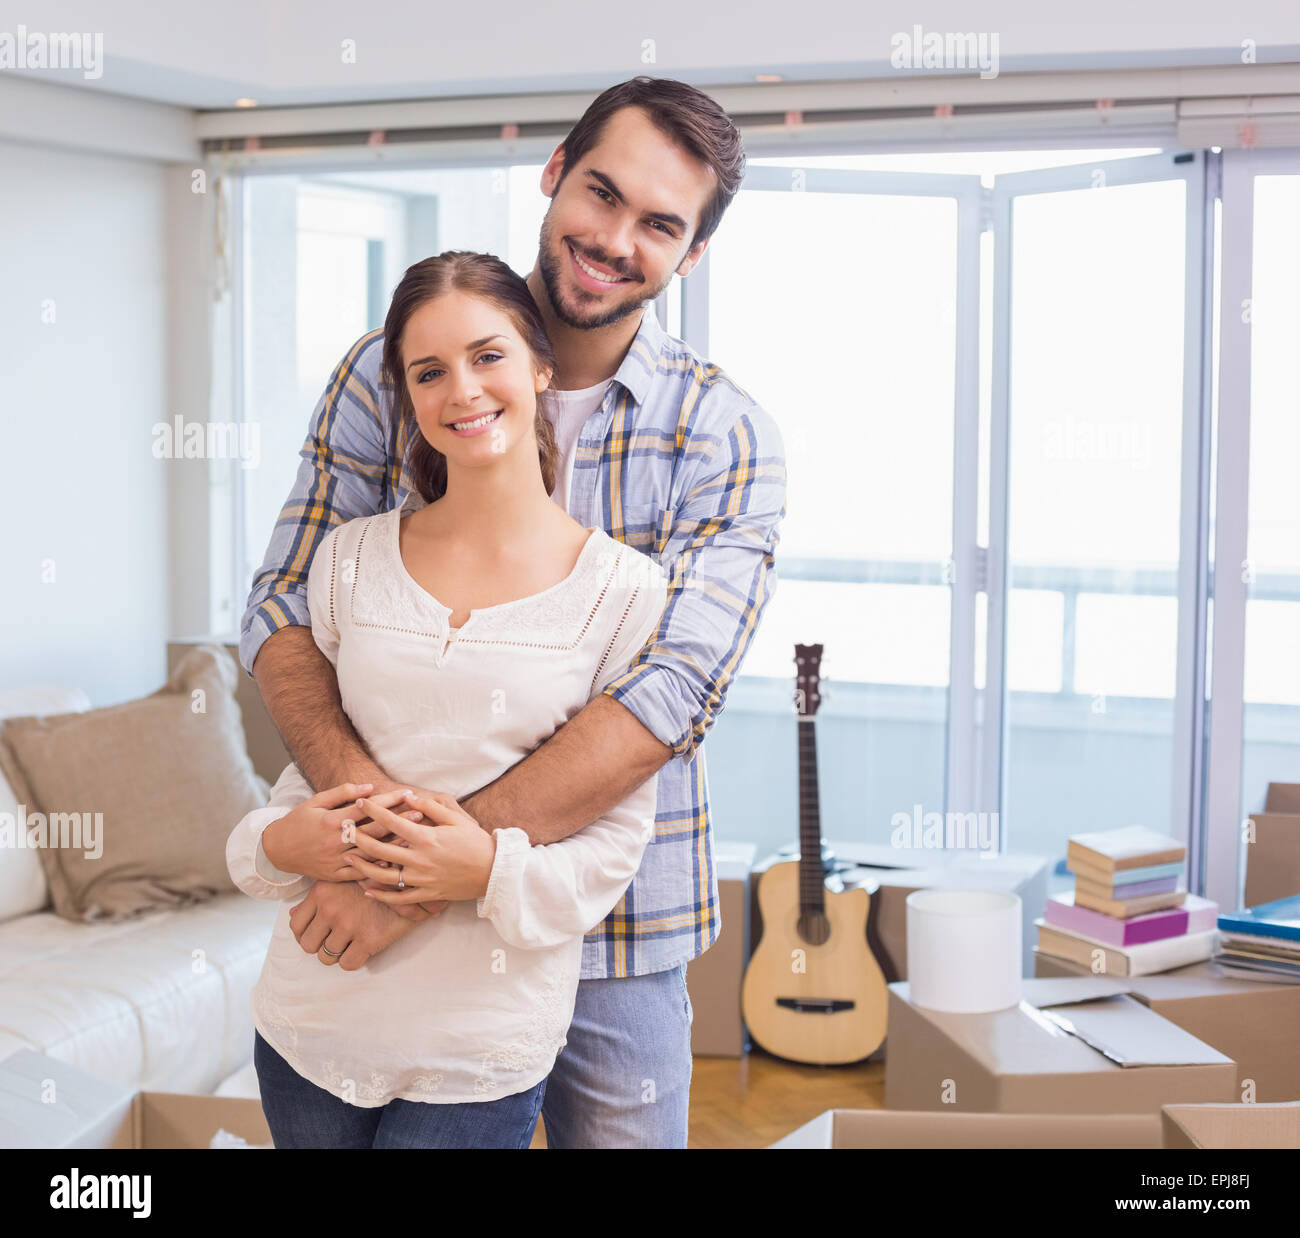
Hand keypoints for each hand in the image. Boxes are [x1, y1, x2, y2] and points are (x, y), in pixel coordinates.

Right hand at [261, 783, 424, 882]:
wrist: (277, 851)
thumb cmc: (299, 821)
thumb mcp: (316, 801)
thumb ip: (342, 793)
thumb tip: (369, 787)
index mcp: (331, 821)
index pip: (367, 809)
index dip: (389, 800)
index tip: (407, 794)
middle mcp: (336, 842)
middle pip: (374, 830)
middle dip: (399, 821)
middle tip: (421, 814)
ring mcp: (337, 861)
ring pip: (371, 853)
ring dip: (394, 845)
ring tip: (415, 838)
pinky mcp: (336, 876)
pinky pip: (361, 873)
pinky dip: (379, 868)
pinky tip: (396, 863)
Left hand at [288, 878, 444, 969]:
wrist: (408, 880)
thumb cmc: (373, 878)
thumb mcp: (342, 879)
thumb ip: (318, 895)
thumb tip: (293, 913)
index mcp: (322, 892)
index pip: (296, 925)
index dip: (304, 934)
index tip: (316, 934)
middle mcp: (331, 909)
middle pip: (308, 945)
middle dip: (319, 945)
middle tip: (333, 940)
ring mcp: (348, 925)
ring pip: (326, 957)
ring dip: (337, 953)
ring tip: (349, 943)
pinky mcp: (367, 940)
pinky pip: (348, 964)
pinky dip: (353, 960)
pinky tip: (361, 949)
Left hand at [355, 782, 465, 918]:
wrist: (493, 871)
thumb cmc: (475, 842)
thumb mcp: (456, 819)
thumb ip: (431, 807)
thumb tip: (409, 796)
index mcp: (427, 838)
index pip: (393, 822)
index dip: (374, 810)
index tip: (360, 802)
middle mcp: (420, 859)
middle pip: (381, 849)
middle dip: (359, 838)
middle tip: (344, 830)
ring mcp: (422, 879)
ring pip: (384, 876)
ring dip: (363, 867)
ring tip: (348, 859)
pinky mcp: (427, 894)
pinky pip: (399, 898)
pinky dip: (381, 895)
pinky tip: (367, 890)